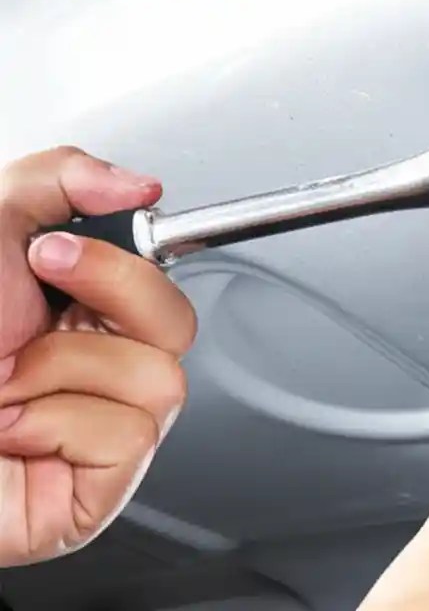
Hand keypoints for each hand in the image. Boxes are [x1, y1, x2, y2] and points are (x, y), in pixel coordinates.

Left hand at [0, 147, 193, 565]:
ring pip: (160, 379)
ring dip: (62, 374)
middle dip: (107, 298)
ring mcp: (105, 425)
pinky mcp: (103, 482)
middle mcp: (95, 363)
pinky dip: (58, 426)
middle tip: (26, 311)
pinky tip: (14, 433)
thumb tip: (139, 185)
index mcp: (73, 307)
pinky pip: (131, 436)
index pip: (159, 274)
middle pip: (178, 321)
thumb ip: (58, 178)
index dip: (126, 259)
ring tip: (5, 389)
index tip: (55, 250)